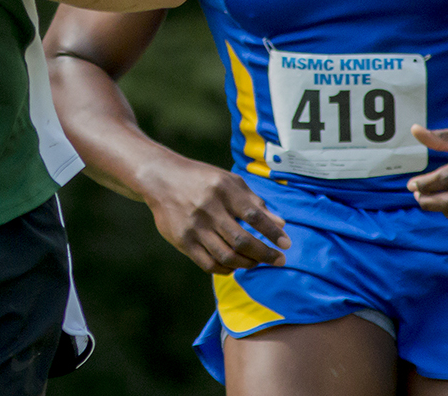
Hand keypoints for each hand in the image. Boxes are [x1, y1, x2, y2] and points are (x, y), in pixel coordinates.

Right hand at [137, 154, 290, 272]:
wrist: (161, 179)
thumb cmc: (202, 179)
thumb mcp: (229, 181)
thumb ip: (255, 202)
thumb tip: (281, 225)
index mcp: (222, 189)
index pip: (254, 215)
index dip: (272, 232)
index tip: (286, 244)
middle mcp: (208, 208)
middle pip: (242, 240)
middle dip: (265, 254)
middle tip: (279, 260)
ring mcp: (194, 227)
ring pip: (227, 256)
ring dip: (248, 263)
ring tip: (257, 262)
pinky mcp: (183, 241)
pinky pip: (209, 264)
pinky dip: (226, 269)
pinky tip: (235, 265)